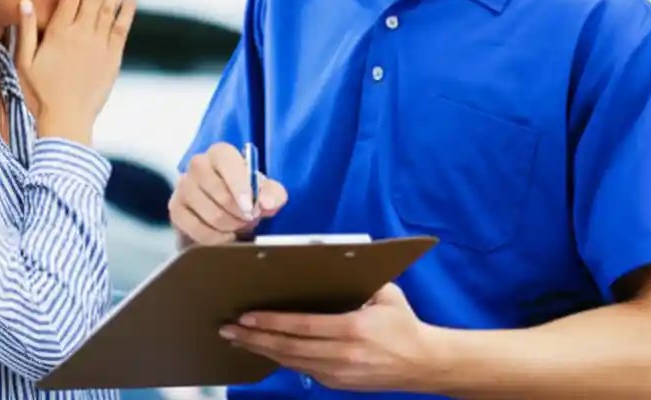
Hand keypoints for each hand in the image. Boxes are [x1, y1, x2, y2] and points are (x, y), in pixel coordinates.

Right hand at [15, 0, 135, 145]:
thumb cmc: (40, 93)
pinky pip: (122, 27)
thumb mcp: (23, 62)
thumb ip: (25, 30)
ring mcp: (99, 45)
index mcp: (58, 33)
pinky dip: (128, 8)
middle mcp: (81, 34)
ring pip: (110, 6)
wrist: (67, 121)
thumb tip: (25, 0)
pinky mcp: (113, 57)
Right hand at [168, 142, 286, 244]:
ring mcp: (183, 186)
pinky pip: (195, 228)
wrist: (227, 207)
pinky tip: (225, 236)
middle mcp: (198, 164)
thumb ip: (273, 195)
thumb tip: (266, 203)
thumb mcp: (267, 191)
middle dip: (240, 213)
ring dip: (229, 226)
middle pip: (219, 193)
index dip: (240, 187)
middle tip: (250, 219)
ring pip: (209, 213)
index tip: (251, 208)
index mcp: (221, 153)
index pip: (227, 163)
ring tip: (238, 225)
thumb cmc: (247, 193)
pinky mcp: (175, 208)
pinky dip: (214, 238)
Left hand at [221, 284, 441, 392]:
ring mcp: (339, 373)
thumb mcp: (386, 295)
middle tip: (228, 328)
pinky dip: (280, 359)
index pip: (302, 326)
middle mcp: (342, 355)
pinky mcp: (337, 384)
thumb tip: (327, 266)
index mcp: (353, 329)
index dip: (271, 321)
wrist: (423, 364)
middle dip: (254, 337)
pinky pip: (302, 370)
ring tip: (237, 340)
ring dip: (261, 350)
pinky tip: (264, 349)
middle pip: (288, 347)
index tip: (247, 315)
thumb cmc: (403, 324)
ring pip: (290, 362)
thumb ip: (358, 283)